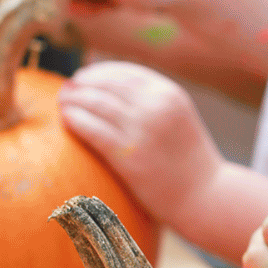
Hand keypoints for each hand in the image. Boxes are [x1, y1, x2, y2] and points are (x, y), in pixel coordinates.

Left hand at [57, 62, 220, 230]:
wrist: (205, 196)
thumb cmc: (189, 161)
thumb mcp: (179, 119)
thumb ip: (154, 103)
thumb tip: (115, 89)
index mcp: (170, 94)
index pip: (126, 72)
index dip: (100, 72)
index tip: (85, 77)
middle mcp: (157, 107)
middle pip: (107, 84)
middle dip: (82, 83)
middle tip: (67, 89)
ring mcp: (143, 131)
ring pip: (96, 103)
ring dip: (74, 99)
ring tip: (62, 102)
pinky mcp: (129, 156)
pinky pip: (93, 129)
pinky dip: (75, 120)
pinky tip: (66, 120)